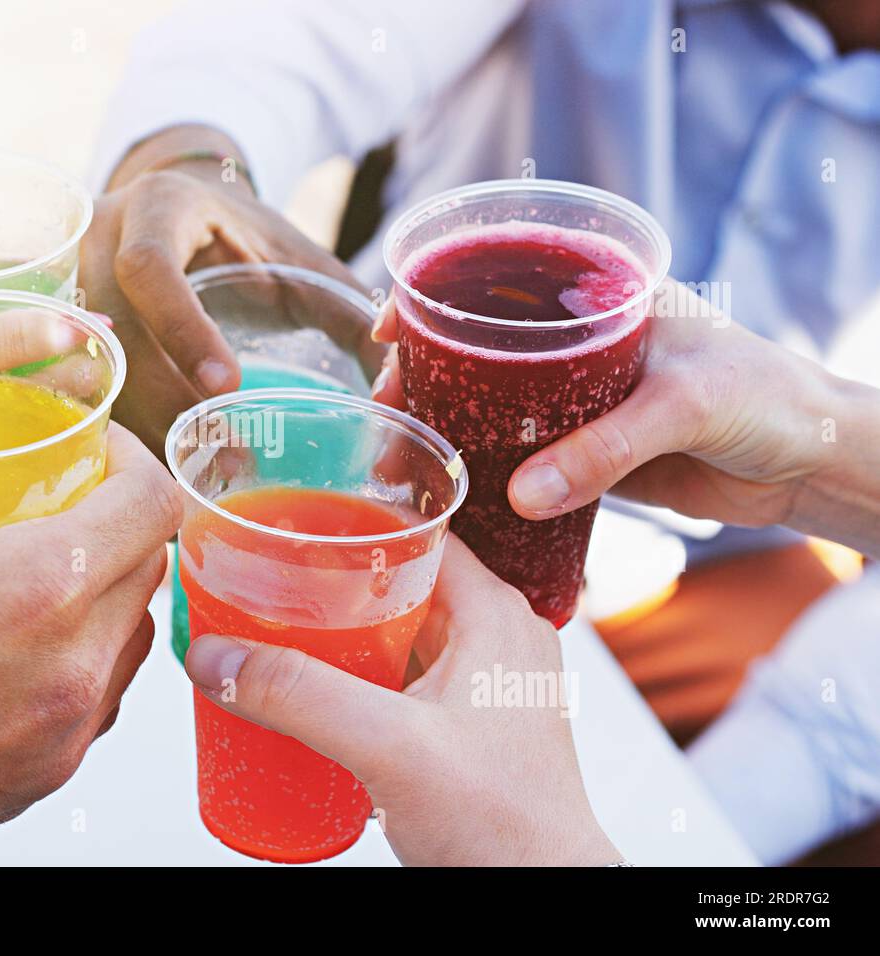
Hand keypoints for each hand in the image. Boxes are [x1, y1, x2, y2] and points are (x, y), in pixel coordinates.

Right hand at [82, 127, 382, 453]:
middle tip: (221, 455)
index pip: (150, 267)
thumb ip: (346, 307)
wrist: (174, 206)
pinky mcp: (55, 322)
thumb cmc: (244, 238)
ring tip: (192, 476)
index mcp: (159, 208)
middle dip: (163, 400)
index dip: (182, 329)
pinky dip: (115, 429)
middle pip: (111, 331)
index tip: (228, 385)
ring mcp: (63, 280)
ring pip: (83, 366)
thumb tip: (394, 383)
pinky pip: (71, 384)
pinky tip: (152, 467)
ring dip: (136, 426)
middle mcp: (97, 238)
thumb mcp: (295, 257)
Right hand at [182, 536, 619, 866]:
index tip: (293, 521)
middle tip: (268, 583)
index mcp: (494, 614)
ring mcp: (485, 685)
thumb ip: (299, 696)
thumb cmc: (507, 826)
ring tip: (278, 634)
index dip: (353, 521)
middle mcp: (496, 639)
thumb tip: (216, 656)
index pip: (418, 532)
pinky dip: (359, 678)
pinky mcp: (469, 727)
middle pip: (399, 582)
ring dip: (342, 634)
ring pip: (400, 633)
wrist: (542, 899)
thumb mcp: (389, 746)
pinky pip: (404, 679)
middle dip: (332, 585)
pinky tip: (315, 697)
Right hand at [374, 279, 879, 551]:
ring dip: (446, 427)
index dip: (435, 292)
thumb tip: (520, 494)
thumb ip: (606, 448)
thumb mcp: (685, 406)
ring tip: (403, 460)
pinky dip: (487, 473)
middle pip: (479, 344)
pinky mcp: (586, 452)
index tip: (389, 327)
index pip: (500, 274)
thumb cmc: (767, 399)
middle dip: (424, 373)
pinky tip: (452, 490)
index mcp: (600, 292)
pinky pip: (523, 457)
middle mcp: (578, 339)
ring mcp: (577, 397)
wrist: (813, 463)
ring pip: (492, 403)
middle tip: (386, 411)